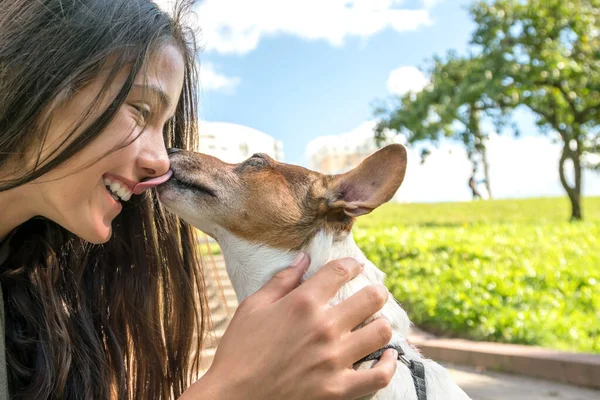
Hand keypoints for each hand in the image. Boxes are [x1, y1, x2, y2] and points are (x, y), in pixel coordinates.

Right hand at [181, 254, 396, 399]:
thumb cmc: (238, 350)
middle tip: (374, 294)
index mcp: (302, 303)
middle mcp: (323, 327)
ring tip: (375, 324)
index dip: (352, 265)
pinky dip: (389, 365)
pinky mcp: (338, 389)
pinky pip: (378, 376)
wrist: (232, 398)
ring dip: (381, 324)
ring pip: (380, 332)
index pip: (340, 272)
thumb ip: (281, 280)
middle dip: (376, 292)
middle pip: (371, 298)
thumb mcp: (253, 307)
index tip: (355, 266)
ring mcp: (333, 360)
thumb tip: (303, 259)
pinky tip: (389, 356)